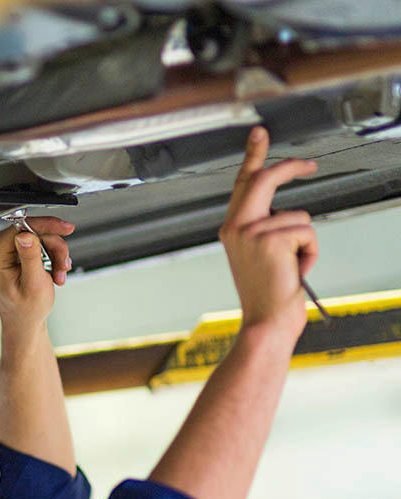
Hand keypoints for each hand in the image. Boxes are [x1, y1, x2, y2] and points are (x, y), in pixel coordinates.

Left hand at [0, 217, 74, 328]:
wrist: (24, 321)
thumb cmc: (26, 309)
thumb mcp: (33, 284)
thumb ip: (30, 257)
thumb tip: (25, 234)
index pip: (22, 226)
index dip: (47, 225)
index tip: (66, 228)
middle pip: (34, 230)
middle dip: (54, 249)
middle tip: (62, 268)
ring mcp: (3, 247)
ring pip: (40, 236)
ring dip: (56, 255)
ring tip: (58, 276)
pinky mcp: (12, 249)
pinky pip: (38, 242)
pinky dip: (51, 257)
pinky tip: (54, 273)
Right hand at [218, 126, 318, 337]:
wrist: (265, 320)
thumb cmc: (267, 293)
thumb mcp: (259, 256)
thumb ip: (264, 229)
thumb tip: (288, 215)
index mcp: (231, 229)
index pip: (243, 184)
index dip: (253, 156)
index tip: (259, 133)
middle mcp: (235, 227)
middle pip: (264, 180)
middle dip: (289, 168)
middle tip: (310, 165)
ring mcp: (250, 232)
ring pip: (297, 216)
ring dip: (305, 242)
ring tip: (292, 266)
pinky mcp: (269, 239)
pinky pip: (306, 232)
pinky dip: (310, 253)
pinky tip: (295, 270)